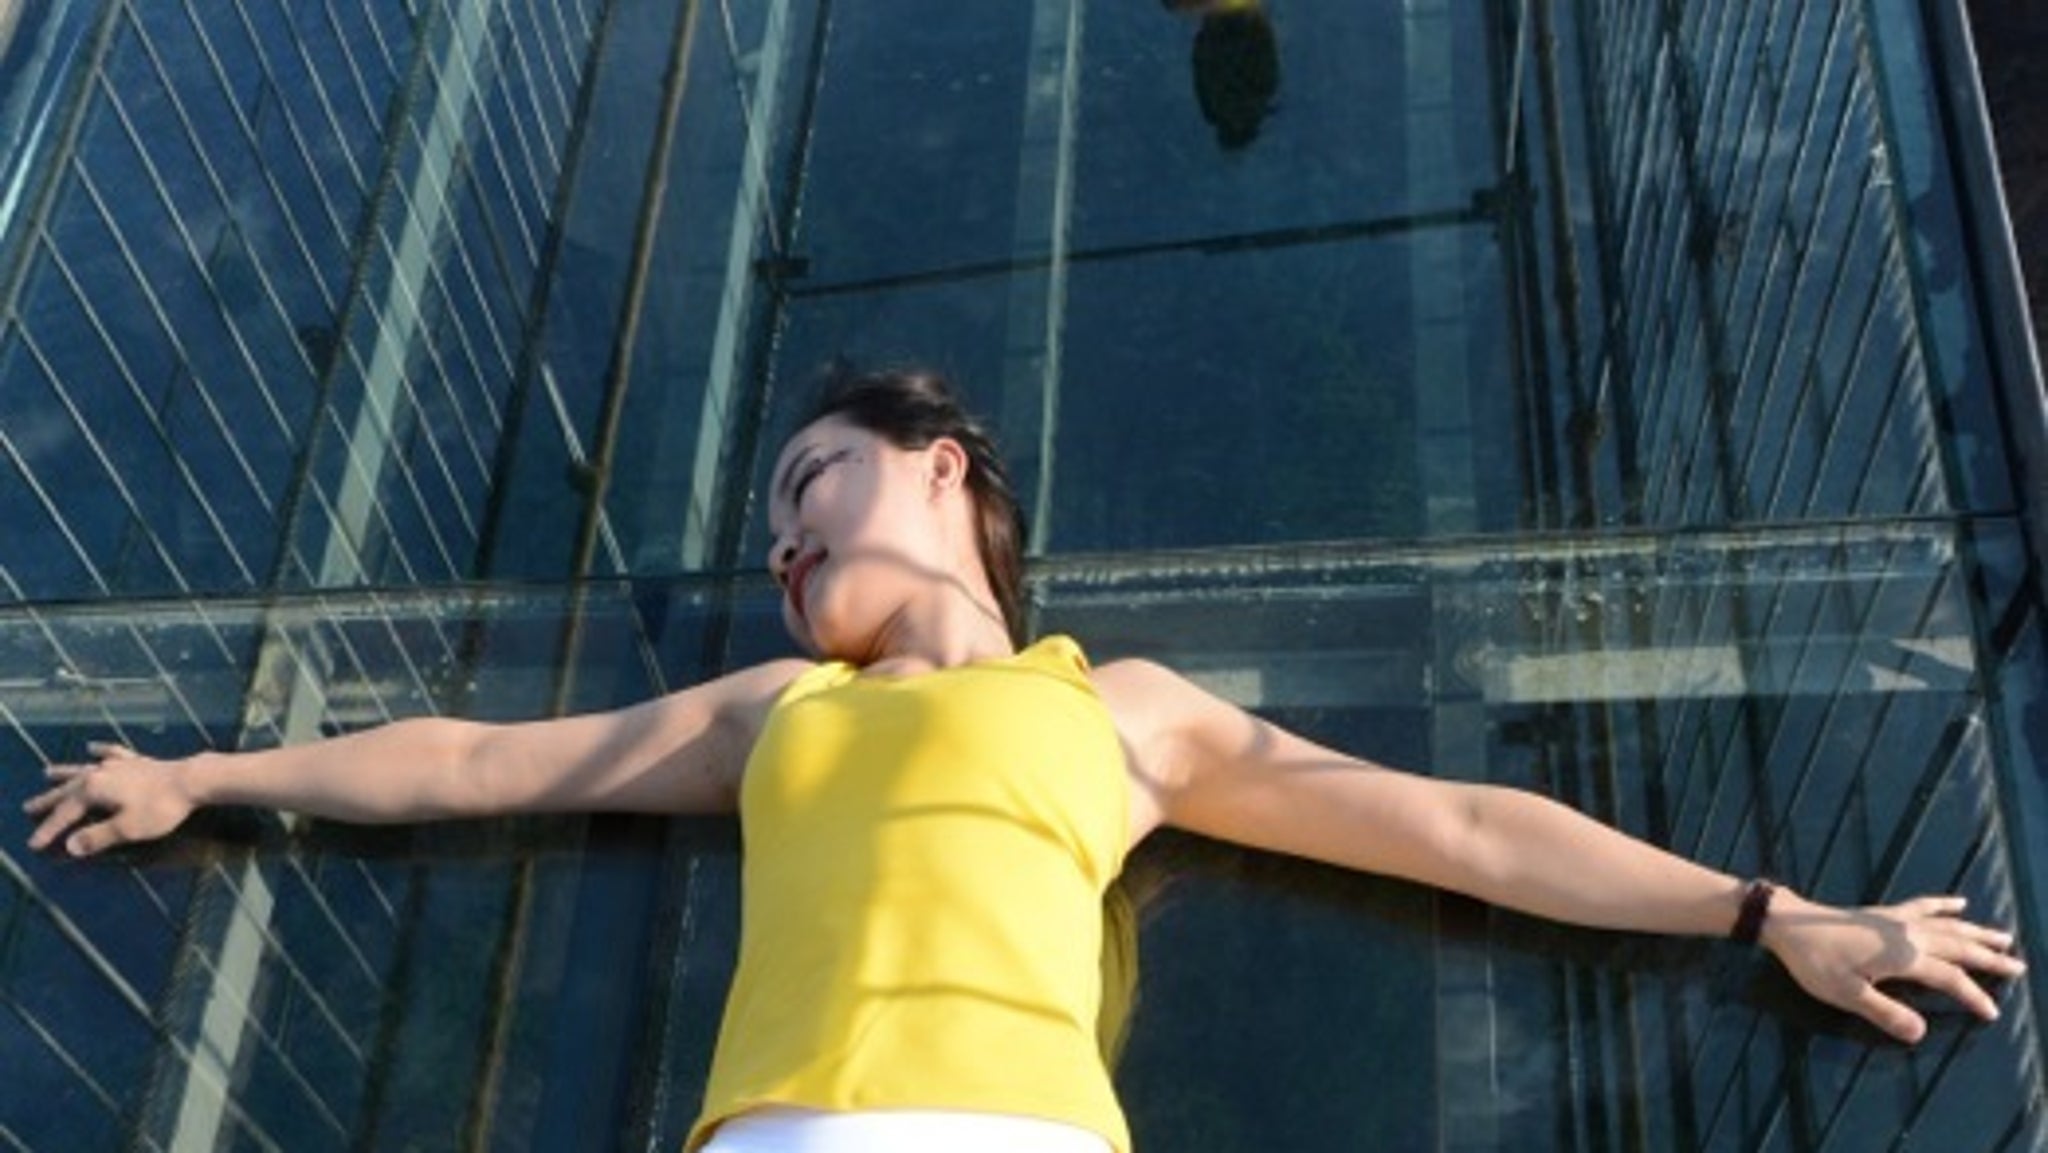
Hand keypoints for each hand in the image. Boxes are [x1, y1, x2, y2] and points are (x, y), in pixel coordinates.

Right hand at [22, 742, 195, 856]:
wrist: (192, 781)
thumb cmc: (160, 808)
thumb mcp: (127, 829)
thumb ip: (97, 837)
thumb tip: (69, 846)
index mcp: (93, 790)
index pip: (65, 814)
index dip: (49, 830)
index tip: (33, 844)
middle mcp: (99, 773)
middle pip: (67, 789)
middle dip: (48, 800)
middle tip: (27, 807)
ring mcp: (118, 764)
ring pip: (83, 768)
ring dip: (65, 772)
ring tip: (47, 772)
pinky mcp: (136, 761)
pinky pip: (112, 753)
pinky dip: (101, 750)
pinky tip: (94, 746)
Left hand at [1761, 888, 2025, 1043]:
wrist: (1790, 924)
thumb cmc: (1815, 963)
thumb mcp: (1847, 995)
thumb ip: (1884, 1013)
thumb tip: (1920, 1034)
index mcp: (1905, 957)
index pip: (1950, 979)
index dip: (1973, 997)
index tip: (1993, 1013)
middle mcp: (1909, 935)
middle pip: (1959, 948)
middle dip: (1990, 959)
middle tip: (2019, 967)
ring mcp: (1898, 920)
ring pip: (1949, 926)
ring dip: (1977, 933)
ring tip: (2004, 937)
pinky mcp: (1884, 912)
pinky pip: (1923, 905)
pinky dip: (1944, 904)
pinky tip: (1960, 902)